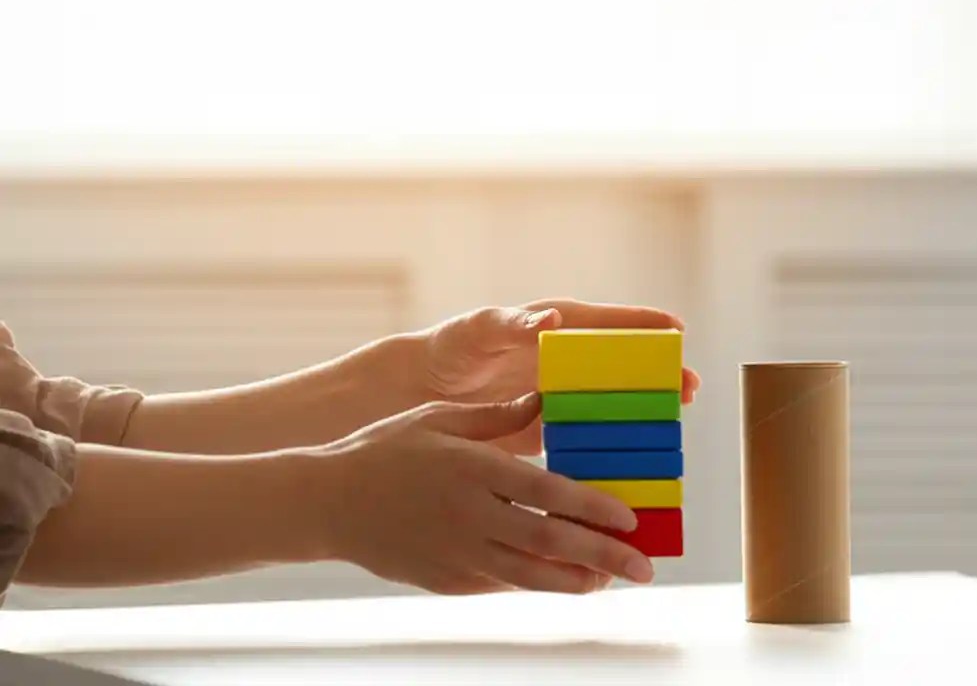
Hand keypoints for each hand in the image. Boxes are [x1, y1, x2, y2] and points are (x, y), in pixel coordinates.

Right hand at [319, 392, 653, 594]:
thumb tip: (547, 399)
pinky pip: (501, 586)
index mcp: (472, 468)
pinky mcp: (445, 581)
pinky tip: (563, 581)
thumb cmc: (386, 450)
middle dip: (603, 556)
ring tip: (610, 581)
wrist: (324, 502)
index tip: (628, 517)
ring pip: (530, 577)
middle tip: (643, 566)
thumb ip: (497, 416)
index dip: (593, 508)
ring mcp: (456, 554)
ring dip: (576, 581)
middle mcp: (469, 515)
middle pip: (549, 541)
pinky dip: (536, 585)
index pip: (547, 492)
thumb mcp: (439, 418)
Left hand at [386, 298, 700, 454]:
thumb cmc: (451, 347)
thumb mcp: (479, 331)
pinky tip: (629, 465)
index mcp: (557, 329)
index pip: (610, 324)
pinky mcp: (550, 429)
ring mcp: (562, 396)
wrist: (420, 391)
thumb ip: (513, 325)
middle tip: (689, 389)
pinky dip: (608, 450)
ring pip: (612, 404)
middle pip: (623, 366)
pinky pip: (588, 438)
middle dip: (657, 376)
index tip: (678, 331)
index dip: (645, 326)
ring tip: (671, 429)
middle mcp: (567, 362)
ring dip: (640, 416)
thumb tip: (550, 319)